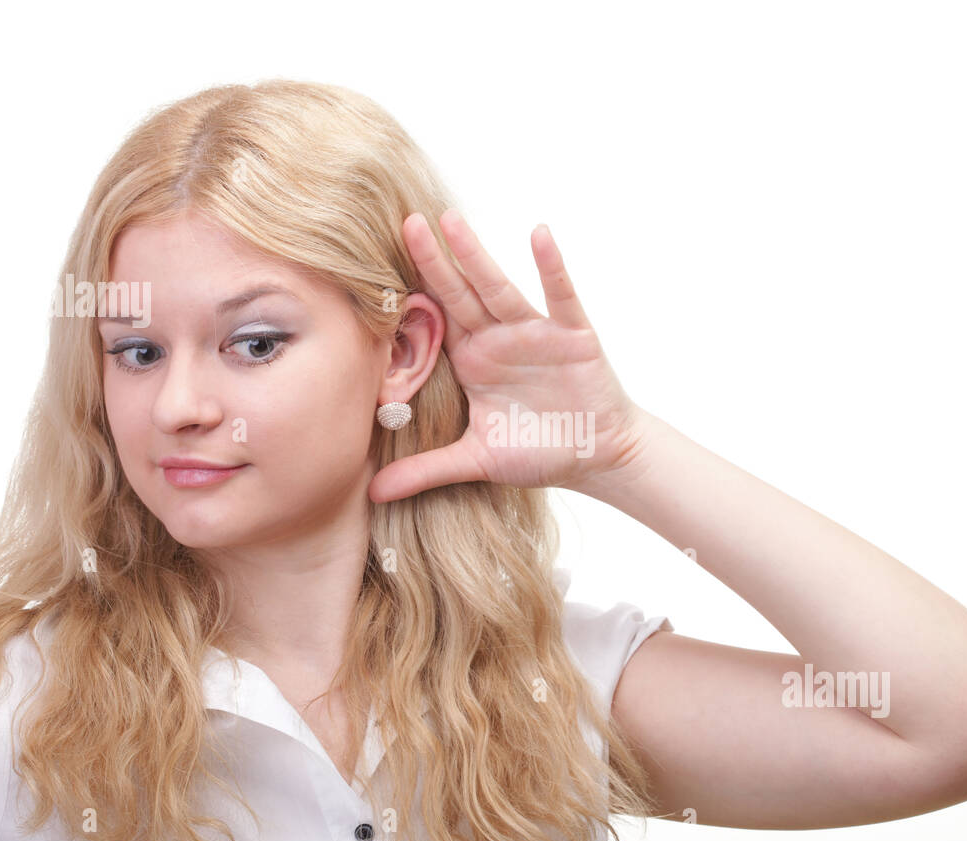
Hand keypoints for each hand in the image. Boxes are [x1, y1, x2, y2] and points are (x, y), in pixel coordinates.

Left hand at [367, 208, 649, 502]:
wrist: (596, 456)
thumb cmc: (540, 451)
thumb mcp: (477, 460)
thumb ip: (425, 471)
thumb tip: (372, 494)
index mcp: (471, 361)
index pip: (433, 320)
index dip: (407, 295)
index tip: (370, 266)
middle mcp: (497, 339)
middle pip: (458, 293)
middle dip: (433, 260)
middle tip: (404, 222)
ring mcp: (534, 333)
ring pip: (498, 288)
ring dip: (476, 255)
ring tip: (450, 220)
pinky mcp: (572, 335)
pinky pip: (559, 296)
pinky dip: (551, 267)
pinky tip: (539, 235)